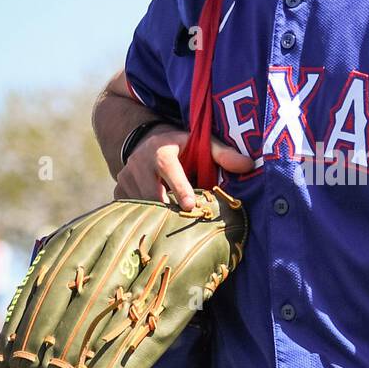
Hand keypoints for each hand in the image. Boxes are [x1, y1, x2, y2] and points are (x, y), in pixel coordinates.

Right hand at [114, 126, 253, 209]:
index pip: (168, 168)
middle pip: (153, 193)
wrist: (146, 142)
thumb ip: (224, 154)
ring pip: (141, 205)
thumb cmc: (183, 147)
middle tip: (186, 223)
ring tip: (173, 225)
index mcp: (161, 150)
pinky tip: (158, 223)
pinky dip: (145, 217)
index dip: (179, 186)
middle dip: (169, 209)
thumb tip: (249, 165)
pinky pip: (131, 210)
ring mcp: (125, 177)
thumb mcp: (201, 144)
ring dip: (158, 216)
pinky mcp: (119, 190)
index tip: (189, 204)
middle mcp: (139, 163)